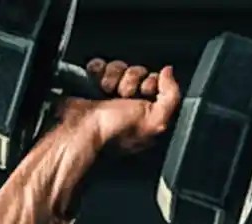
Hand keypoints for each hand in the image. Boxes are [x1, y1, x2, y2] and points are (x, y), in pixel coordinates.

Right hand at [57, 60, 181, 153]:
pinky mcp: (92, 83)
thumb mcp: (155, 120)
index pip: (158, 81)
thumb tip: (169, 72)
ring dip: (113, 77)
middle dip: (130, 81)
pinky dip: (97, 71)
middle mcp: (130, 101)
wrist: (79, 130)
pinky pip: (100, 64)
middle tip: (123, 96)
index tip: (143, 93)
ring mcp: (110, 91)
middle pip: (138, 71)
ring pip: (119, 66)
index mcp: (148, 111)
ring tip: (107, 93)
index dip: (151, 83)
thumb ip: (171, 96)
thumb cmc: (115, 132)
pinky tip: (96, 84)